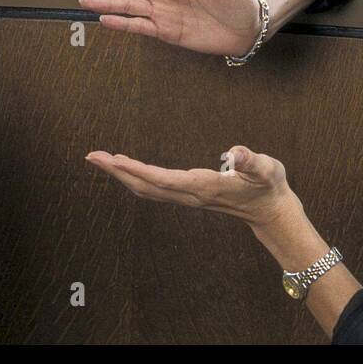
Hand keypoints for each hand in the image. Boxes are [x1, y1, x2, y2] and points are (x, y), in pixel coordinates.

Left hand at [85, 144, 294, 228]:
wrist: (270, 211)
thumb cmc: (268, 186)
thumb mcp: (267, 169)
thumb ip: (252, 161)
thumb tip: (235, 152)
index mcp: (204, 187)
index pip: (163, 179)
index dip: (137, 170)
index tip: (114, 160)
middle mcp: (190, 195)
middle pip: (146, 186)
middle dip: (118, 172)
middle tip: (92, 156)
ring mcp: (187, 197)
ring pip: (147, 189)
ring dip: (122, 175)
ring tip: (101, 159)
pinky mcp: (188, 195)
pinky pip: (154, 188)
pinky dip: (135, 177)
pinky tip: (126, 168)